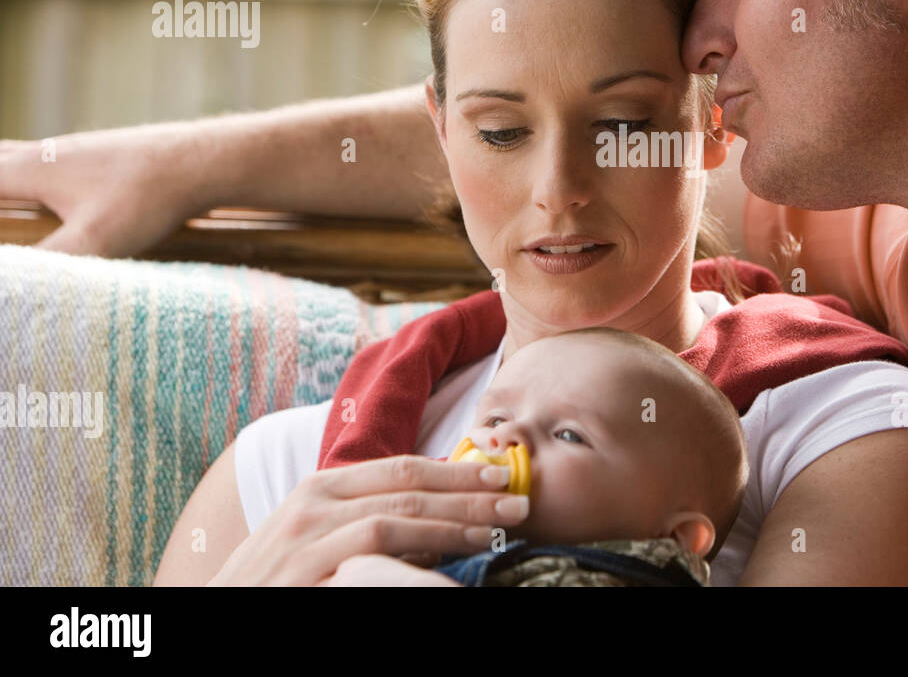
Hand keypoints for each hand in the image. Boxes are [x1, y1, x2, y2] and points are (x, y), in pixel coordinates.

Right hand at [0, 123, 210, 256]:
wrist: (202, 160)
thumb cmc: (147, 197)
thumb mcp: (93, 241)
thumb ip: (45, 264)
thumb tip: (14, 288)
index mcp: (28, 170)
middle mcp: (44, 153)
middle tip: (1, 220)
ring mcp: (74, 151)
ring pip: (17, 159)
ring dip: (4, 176)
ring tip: (10, 202)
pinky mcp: (100, 157)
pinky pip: (46, 163)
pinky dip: (29, 174)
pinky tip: (49, 195)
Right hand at [207, 455, 527, 585]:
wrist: (211, 617)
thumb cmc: (270, 586)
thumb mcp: (312, 540)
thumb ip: (362, 521)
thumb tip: (436, 522)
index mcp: (318, 490)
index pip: (401, 469)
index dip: (456, 472)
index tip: (500, 476)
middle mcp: (311, 508)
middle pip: (407, 489)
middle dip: (469, 493)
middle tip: (517, 501)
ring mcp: (305, 544)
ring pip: (395, 521)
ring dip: (454, 524)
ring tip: (497, 530)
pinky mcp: (305, 580)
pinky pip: (370, 564)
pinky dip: (414, 559)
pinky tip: (447, 566)